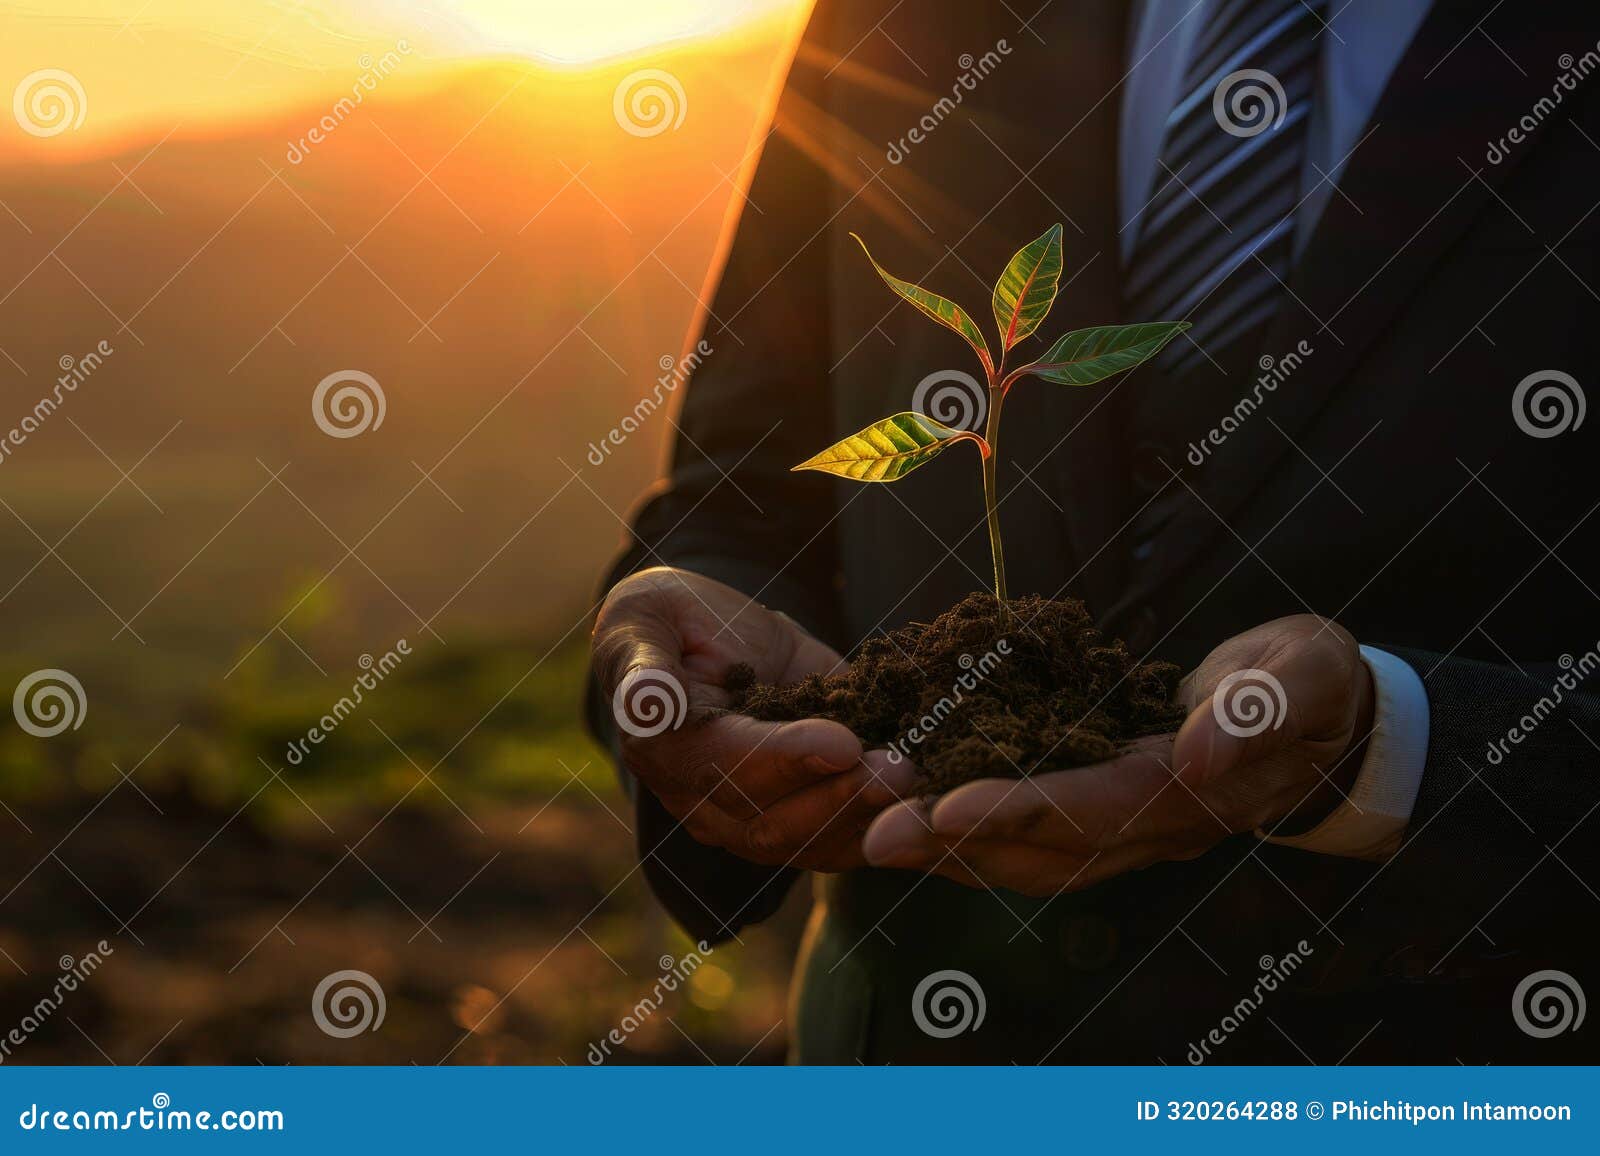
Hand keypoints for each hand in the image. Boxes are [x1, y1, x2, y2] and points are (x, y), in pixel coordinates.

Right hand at [593, 567, 916, 869]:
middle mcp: (702, 798)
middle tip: (900, 769)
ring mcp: (747, 817)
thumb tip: (645, 701)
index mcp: (664, 748)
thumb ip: (645, 665)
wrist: (697, 637)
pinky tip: (925, 801)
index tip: (842, 741)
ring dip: (867, 819)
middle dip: (840, 798)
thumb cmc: (670, 620)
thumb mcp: (648, 620)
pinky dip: (882, 827)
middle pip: (770, 822)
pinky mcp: (794, 814)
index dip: (783, 759)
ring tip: (917, 782)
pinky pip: (837, 841)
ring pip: (808, 844)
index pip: (723, 767)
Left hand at [861, 614, 1375, 895]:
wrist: (1317, 716)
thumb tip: (1203, 751)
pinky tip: (910, 816)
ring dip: (947, 851)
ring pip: (1024, 857)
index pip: (1096, 811)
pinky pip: (1024, 836)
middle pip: (1042, 850)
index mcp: (1192, 794)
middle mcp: (1149, 828)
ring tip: (867, 831)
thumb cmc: (1307, 684)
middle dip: (956, 844)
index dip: (1020, 811)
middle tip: (871, 832)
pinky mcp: (1100, 813)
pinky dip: (965, 834)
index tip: (945, 807)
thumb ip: (1261, 711)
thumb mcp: (1304, 678)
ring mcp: (1123, 830)